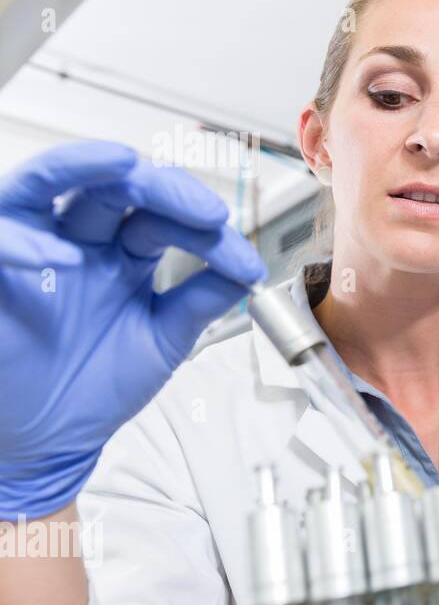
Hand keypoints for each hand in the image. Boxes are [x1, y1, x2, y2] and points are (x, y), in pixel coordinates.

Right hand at [0, 141, 265, 519]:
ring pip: (42, 184)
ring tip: (123, 164)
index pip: (162, 217)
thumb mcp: (165, 339)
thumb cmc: (98, 385)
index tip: (244, 264)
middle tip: (203, 210)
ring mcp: (32, 254)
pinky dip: (23, 244)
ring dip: (80, 167)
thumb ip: (202, 300)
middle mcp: (78, 242)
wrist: (53, 440)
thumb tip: (249, 268)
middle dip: (161, 187)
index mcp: (123, 254)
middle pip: (112, 188)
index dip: (204, 230)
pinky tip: (62, 256)